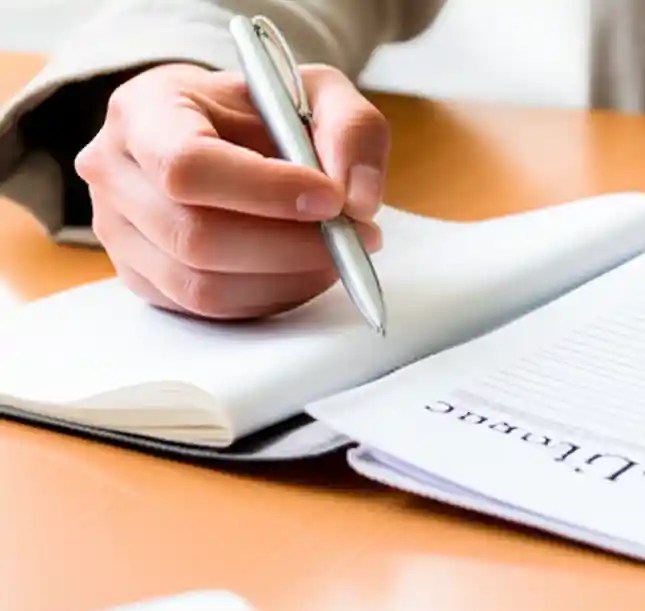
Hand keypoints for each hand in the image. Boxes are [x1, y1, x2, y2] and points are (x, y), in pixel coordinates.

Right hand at [75, 62, 388, 319]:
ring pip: (203, 285)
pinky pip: (209, 311)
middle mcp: (113, 171)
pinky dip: (271, 296)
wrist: (226, 134)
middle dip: (292, 246)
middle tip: (356, 237)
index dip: (265, 192)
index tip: (332, 199)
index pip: (188, 165)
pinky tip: (304, 270)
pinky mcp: (141, 277)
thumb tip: (357, 201)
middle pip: (197, 237)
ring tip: (339, 253)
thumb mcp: (319, 92)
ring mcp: (117, 232)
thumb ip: (352, 129)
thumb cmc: (264, 111)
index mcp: (143, 110)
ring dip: (288, 278)